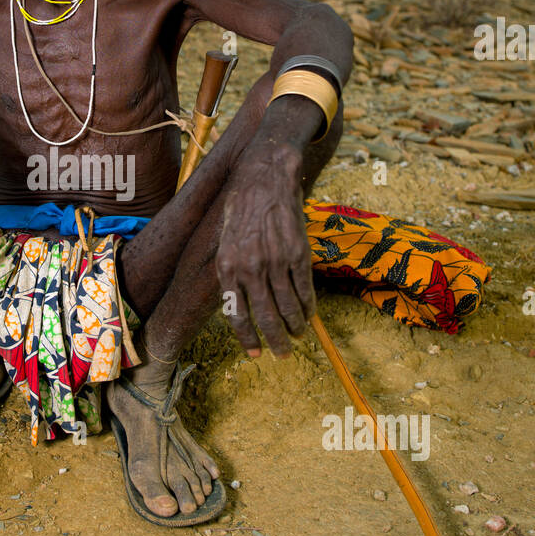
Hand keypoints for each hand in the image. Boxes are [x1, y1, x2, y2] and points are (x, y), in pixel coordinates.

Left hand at [216, 143, 313, 355]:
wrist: (263, 182)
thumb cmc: (241, 213)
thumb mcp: (225, 244)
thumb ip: (232, 274)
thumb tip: (240, 307)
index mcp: (227, 268)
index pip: (236, 313)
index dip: (247, 338)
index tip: (256, 353)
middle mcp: (249, 267)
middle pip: (264, 316)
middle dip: (275, 340)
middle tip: (283, 353)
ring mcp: (274, 261)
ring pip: (288, 306)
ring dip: (295, 325)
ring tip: (298, 335)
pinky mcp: (297, 253)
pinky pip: (304, 288)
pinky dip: (308, 306)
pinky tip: (309, 314)